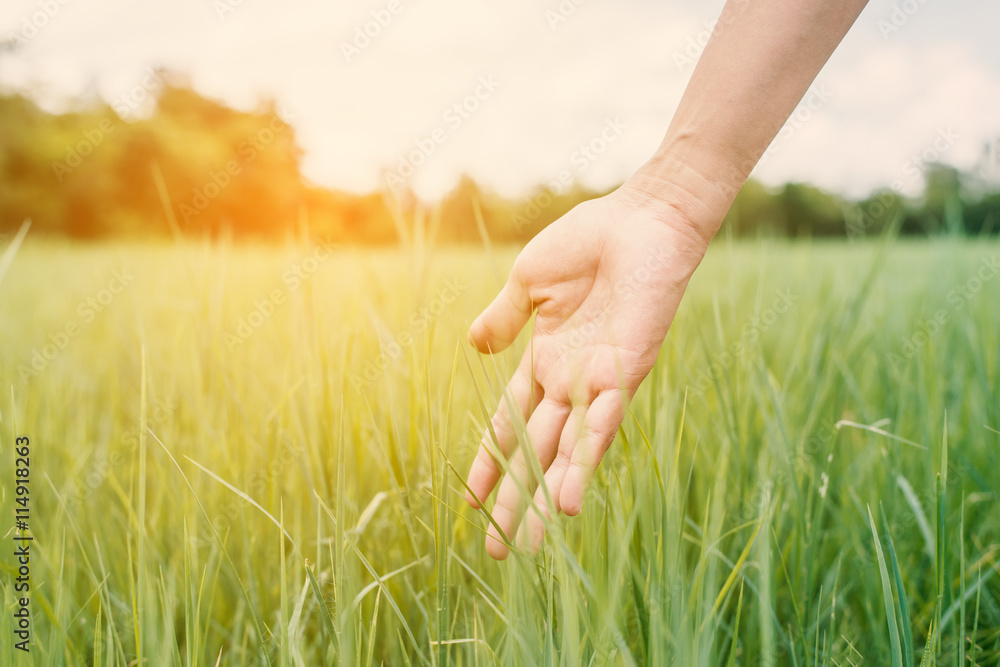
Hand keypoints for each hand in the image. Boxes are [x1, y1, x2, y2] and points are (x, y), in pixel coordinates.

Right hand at [464, 183, 713, 558]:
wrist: (642, 220)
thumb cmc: (588, 241)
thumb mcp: (529, 281)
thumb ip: (503, 318)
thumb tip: (473, 346)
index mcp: (543, 359)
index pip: (507, 423)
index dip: (489, 462)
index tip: (471, 502)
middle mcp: (568, 381)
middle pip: (533, 451)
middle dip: (515, 499)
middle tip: (498, 551)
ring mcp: (597, 382)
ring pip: (565, 452)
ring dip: (546, 498)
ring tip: (531, 544)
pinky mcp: (625, 374)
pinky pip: (601, 426)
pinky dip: (585, 463)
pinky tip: (570, 501)